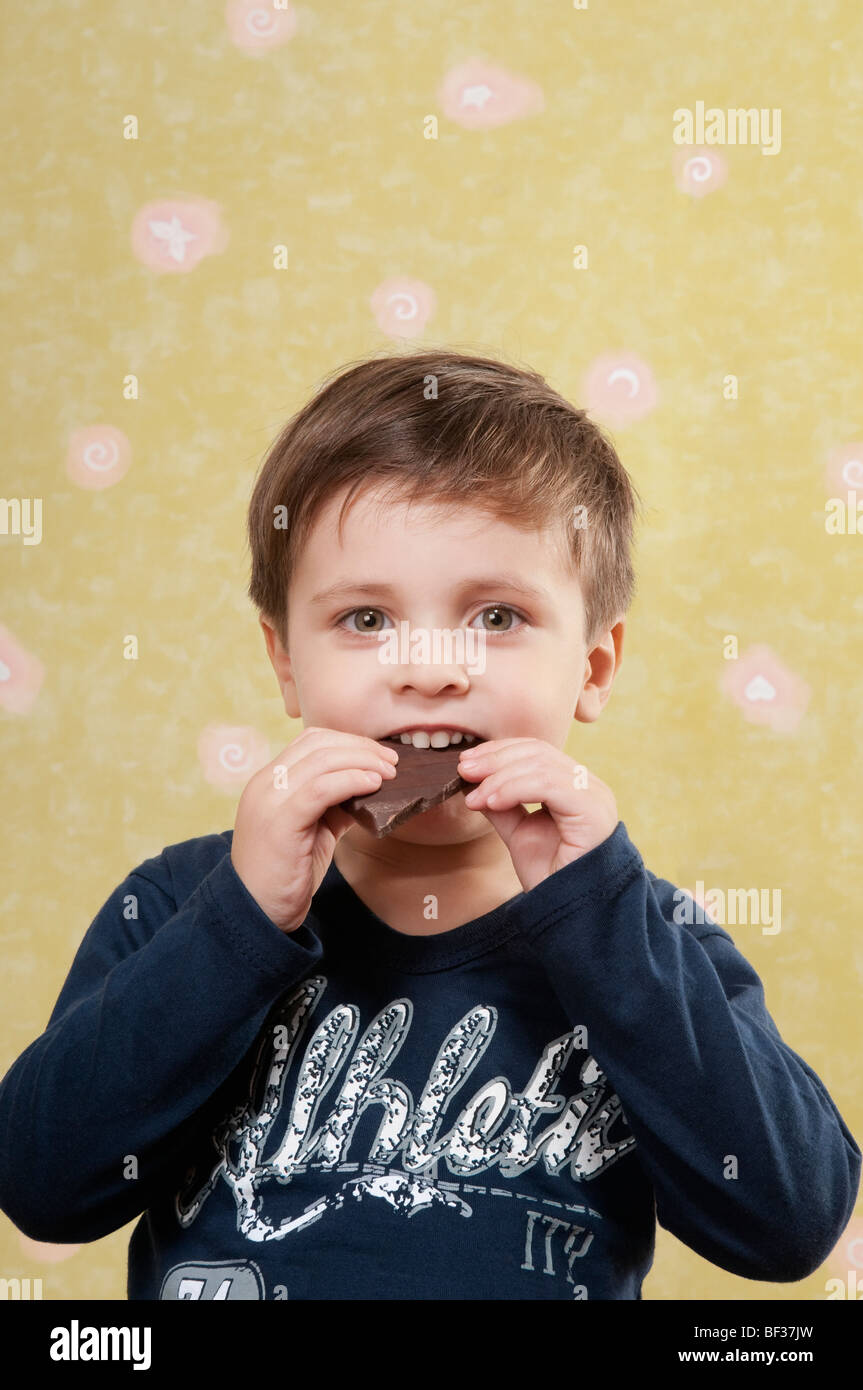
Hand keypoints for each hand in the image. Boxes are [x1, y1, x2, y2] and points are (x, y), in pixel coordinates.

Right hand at [230, 728, 398, 931]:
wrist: (257, 911)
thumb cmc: (286, 872)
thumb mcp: (313, 830)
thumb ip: (333, 805)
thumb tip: (368, 787)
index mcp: (269, 780)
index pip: (310, 741)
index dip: (348, 741)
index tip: (379, 754)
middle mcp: (265, 783)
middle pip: (318, 744)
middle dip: (361, 747)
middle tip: (392, 761)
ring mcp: (269, 800)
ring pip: (321, 761)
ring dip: (362, 761)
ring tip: (389, 773)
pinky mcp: (280, 821)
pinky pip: (320, 789)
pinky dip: (351, 781)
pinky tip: (372, 785)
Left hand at [457, 739, 617, 892]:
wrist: (571, 914)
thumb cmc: (551, 877)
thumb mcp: (519, 833)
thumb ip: (503, 806)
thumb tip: (475, 783)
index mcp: (574, 786)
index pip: (536, 750)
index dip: (498, 752)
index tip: (466, 763)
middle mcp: (589, 786)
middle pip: (537, 752)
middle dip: (494, 759)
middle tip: (464, 771)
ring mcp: (594, 796)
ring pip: (540, 765)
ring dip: (498, 778)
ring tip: (474, 797)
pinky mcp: (593, 810)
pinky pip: (548, 785)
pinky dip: (513, 789)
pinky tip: (491, 803)